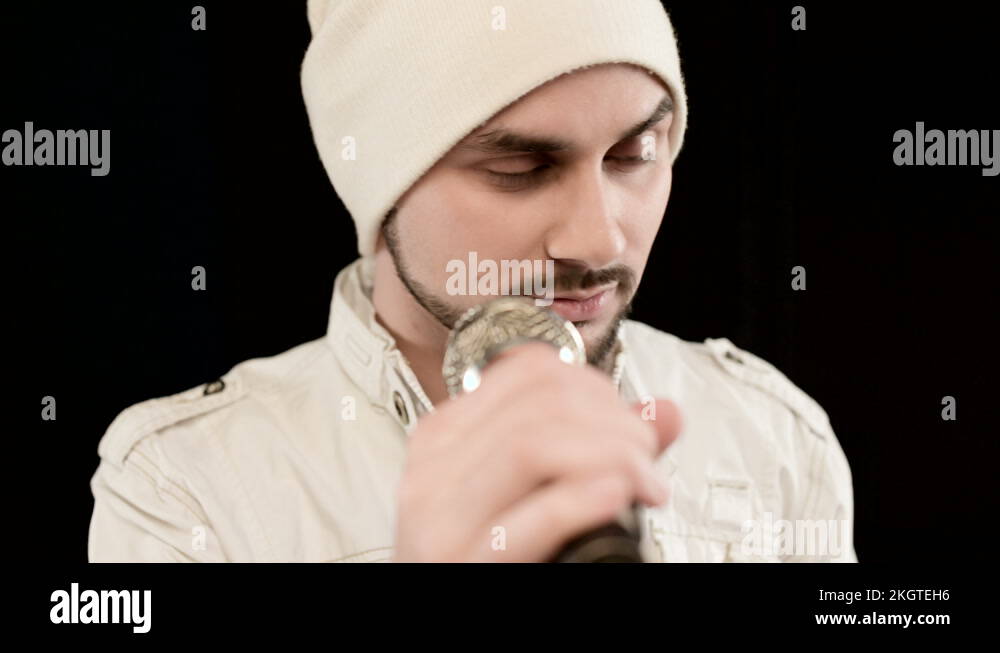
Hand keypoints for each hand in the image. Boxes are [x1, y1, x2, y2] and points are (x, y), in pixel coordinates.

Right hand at [392, 342, 681, 561]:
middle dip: (616, 424)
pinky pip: (534, 516)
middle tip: (646, 461)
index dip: (597, 388)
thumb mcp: (534, 492)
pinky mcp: (462, 563)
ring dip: (612, 458)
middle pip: (541, 402)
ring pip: (533, 445)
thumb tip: (665, 413)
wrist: (448, 615)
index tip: (628, 423)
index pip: (529, 371)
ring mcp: (441, 516)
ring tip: (643, 488)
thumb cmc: (484, 555)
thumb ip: (602, 451)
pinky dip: (584, 501)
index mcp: (449, 435)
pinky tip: (615, 500)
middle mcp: (436, 466)